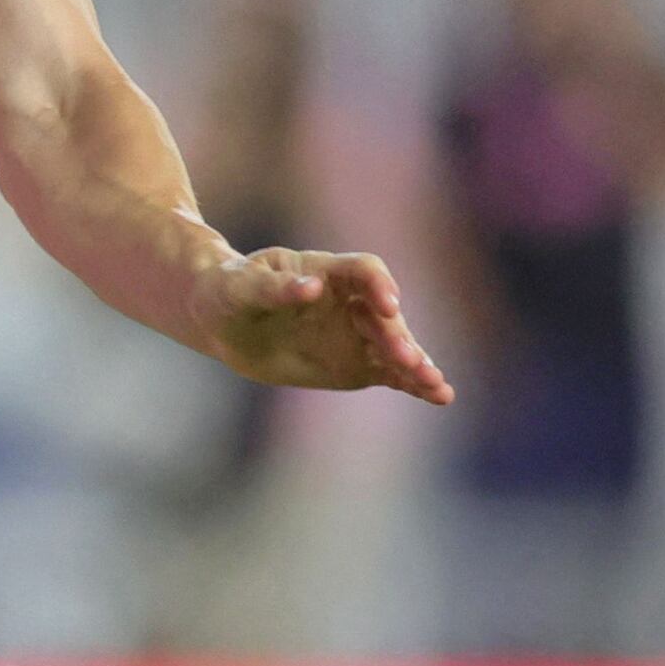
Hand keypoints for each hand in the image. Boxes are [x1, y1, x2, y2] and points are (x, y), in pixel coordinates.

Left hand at [202, 247, 457, 405]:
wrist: (224, 322)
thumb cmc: (230, 291)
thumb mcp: (242, 286)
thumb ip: (275, 288)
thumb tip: (312, 288)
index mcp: (328, 270)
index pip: (365, 271)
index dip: (380, 285)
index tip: (388, 305)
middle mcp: (351, 300)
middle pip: (384, 315)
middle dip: (397, 336)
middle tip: (407, 358)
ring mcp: (357, 333)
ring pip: (394, 346)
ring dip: (416, 364)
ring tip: (435, 385)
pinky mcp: (357, 363)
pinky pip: (390, 372)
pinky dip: (414, 383)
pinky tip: (440, 396)